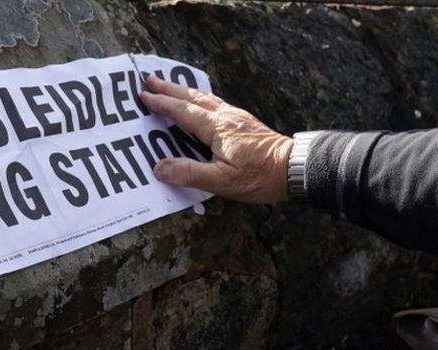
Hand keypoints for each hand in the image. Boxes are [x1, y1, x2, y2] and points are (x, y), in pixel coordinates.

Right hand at [140, 75, 293, 204]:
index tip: (144, 96)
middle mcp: (226, 117)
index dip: (162, 103)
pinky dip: (199, 98)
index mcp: (217, 128)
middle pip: (193, 97)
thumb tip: (160, 167)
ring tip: (170, 86)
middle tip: (150, 79)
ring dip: (184, 91)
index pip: (183, 111)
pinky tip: (200, 103)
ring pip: (205, 97)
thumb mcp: (221, 181)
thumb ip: (189, 173)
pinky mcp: (244, 123)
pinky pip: (215, 104)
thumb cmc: (259, 177)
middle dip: (170, 88)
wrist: (294, 169)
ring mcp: (237, 117)